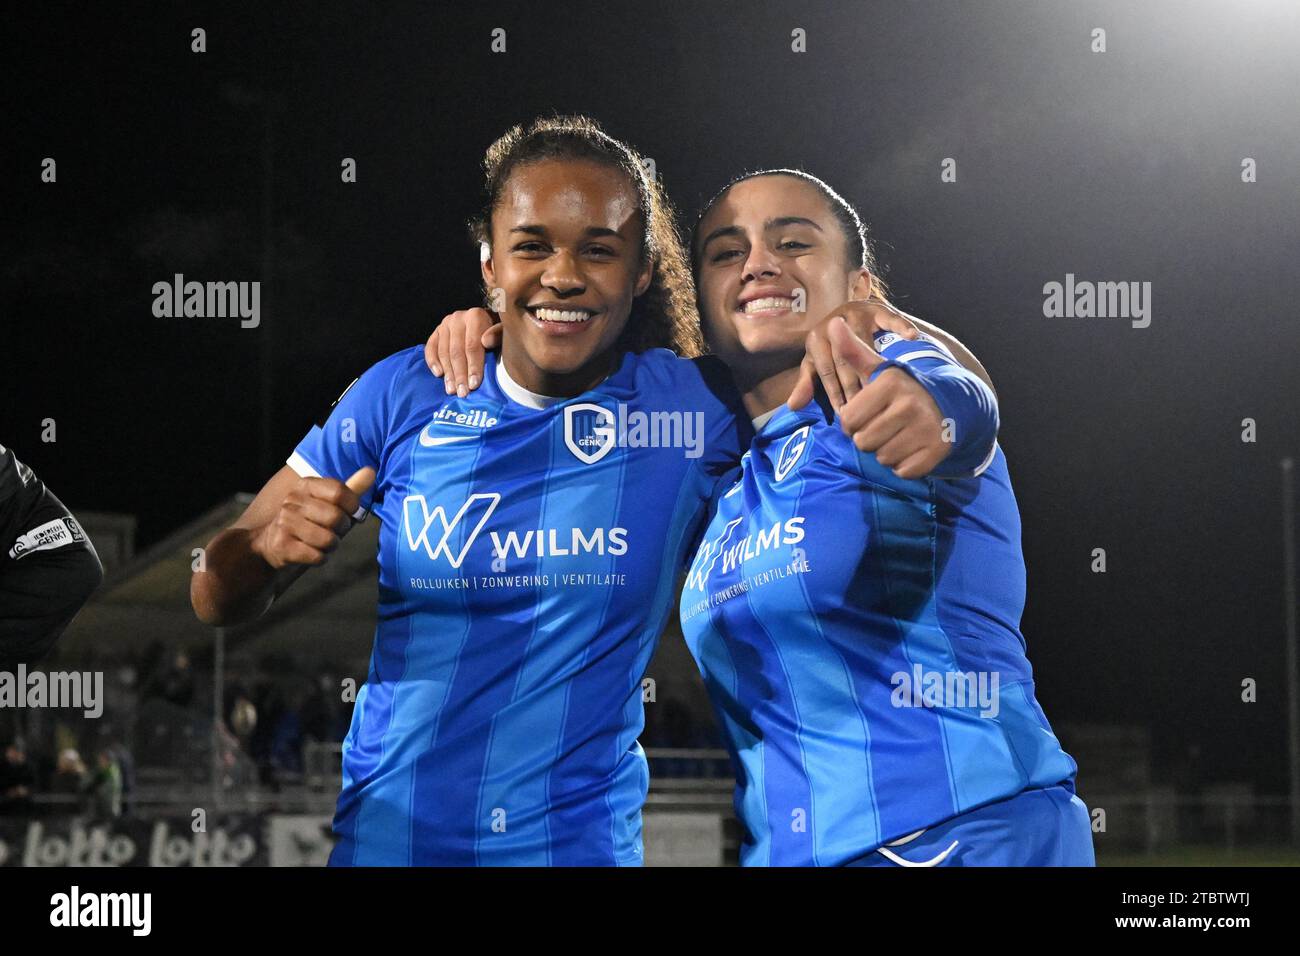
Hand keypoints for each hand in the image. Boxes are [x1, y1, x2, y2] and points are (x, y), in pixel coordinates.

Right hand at [251, 467, 374, 568]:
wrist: (271, 542)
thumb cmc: (310, 521)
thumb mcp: (330, 503)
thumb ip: (351, 489)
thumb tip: (371, 470)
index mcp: (306, 485)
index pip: (339, 491)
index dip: (351, 506)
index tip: (347, 512)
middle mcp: (292, 501)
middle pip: (336, 517)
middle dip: (341, 529)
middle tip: (331, 530)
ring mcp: (284, 523)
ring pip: (328, 539)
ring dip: (330, 545)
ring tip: (320, 542)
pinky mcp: (282, 545)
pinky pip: (317, 556)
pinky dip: (320, 558)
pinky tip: (310, 552)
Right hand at [425, 308, 502, 396]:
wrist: (487, 323)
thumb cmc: (498, 333)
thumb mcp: (505, 332)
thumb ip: (499, 335)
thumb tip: (486, 341)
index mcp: (475, 316)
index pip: (472, 346)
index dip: (473, 366)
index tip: (474, 385)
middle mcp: (458, 318)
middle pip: (457, 351)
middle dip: (459, 374)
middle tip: (462, 393)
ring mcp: (446, 324)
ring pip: (444, 352)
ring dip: (448, 373)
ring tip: (452, 390)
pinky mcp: (437, 331)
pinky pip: (431, 348)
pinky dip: (433, 362)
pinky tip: (438, 374)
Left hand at [787, 299, 919, 410]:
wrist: (849, 314)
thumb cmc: (831, 347)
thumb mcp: (817, 363)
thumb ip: (807, 384)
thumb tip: (792, 407)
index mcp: (815, 338)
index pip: (825, 371)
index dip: (834, 394)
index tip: (845, 414)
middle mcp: (833, 322)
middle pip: (845, 359)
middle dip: (854, 386)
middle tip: (865, 410)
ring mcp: (857, 313)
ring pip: (865, 344)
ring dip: (874, 368)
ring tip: (882, 390)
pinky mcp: (878, 308)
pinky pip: (891, 317)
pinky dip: (902, 325)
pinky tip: (912, 337)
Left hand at [827, 319, 951, 479]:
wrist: (951, 405)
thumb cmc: (902, 389)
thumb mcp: (879, 369)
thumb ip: (853, 351)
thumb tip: (834, 324)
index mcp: (890, 383)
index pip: (847, 421)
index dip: (852, 422)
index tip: (867, 414)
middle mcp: (910, 404)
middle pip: (863, 442)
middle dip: (868, 438)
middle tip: (884, 427)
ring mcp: (926, 429)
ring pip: (882, 458)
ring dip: (885, 452)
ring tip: (899, 435)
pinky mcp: (937, 451)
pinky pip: (902, 471)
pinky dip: (903, 464)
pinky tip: (913, 447)